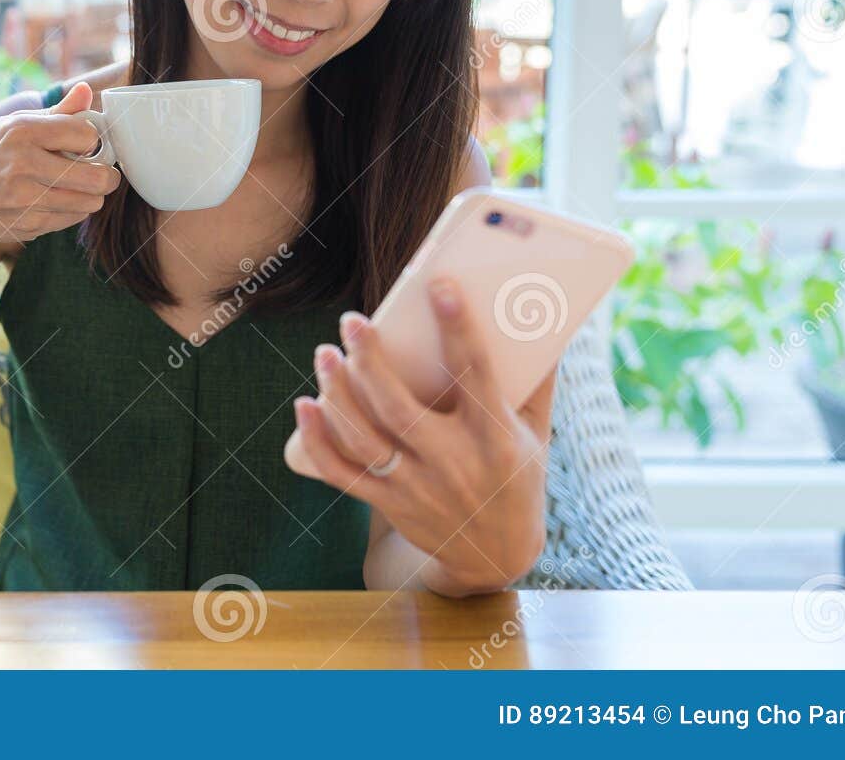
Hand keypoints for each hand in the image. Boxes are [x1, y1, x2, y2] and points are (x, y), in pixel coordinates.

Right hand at [0, 82, 121, 248]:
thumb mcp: (12, 126)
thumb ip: (56, 112)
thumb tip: (85, 91)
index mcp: (21, 131)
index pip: (85, 135)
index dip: (91, 140)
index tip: (84, 145)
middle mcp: (23, 164)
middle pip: (96, 176)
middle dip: (107, 175)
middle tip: (102, 172)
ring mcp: (26, 198)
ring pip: (91, 202)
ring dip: (92, 195)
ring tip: (79, 187)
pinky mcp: (30, 224)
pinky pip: (73, 218)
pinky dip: (73, 210)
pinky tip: (57, 200)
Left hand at [283, 276, 555, 591]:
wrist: (496, 556)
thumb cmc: (517, 476)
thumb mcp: (537, 432)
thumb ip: (536, 378)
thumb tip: (540, 315)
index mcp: (497, 439)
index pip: (475, 375)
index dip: (458, 328)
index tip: (439, 286)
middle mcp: (454, 465)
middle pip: (399, 409)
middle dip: (371, 361)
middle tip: (352, 321)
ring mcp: (416, 488)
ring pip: (365, 440)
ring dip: (338, 394)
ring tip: (325, 354)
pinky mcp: (389, 504)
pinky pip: (343, 473)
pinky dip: (318, 441)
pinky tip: (304, 405)